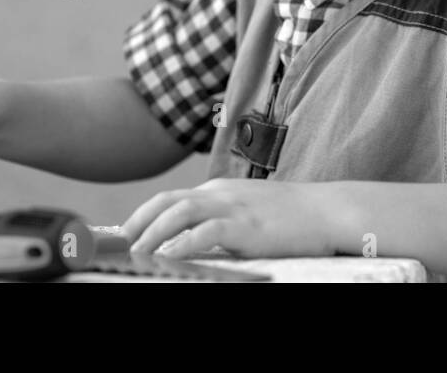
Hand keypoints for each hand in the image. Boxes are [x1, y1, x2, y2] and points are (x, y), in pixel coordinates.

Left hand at [120, 178, 334, 259]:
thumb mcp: (247, 210)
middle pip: (167, 200)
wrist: (327, 211)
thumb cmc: (291, 216)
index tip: (124, 235)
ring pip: (179, 212)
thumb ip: (219, 219)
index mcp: (218, 190)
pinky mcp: (246, 226)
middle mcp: (219, 194)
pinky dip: (182, 242)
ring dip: (152, 232)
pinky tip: (168, 256)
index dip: (143, 215)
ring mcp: (232, 207)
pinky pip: (206, 232)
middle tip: (119, 243)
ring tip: (135, 251)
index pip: (171, 198)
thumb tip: (189, 239)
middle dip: (138, 221)